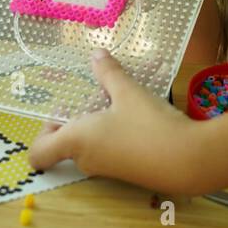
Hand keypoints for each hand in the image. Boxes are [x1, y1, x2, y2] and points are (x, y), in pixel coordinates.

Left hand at [27, 48, 197, 191]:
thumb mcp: (128, 92)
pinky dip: (117, 130)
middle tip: (96, 94)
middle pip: (67, 142)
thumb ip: (109, 73)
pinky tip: (140, 110)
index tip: (61, 113)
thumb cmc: (149, 126)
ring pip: (92, 143)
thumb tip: (96, 54)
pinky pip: (112, 149)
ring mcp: (108, 169)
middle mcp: (87, 160)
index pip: (38, 154)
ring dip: (101, 119)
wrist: (189, 162)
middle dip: (79, 116)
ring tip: (122, 95)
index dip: (42, 134)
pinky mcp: (128, 172)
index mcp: (76, 142)